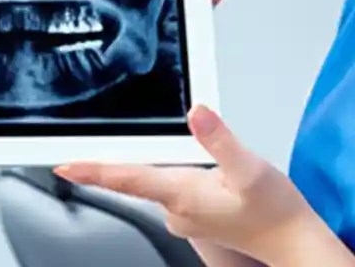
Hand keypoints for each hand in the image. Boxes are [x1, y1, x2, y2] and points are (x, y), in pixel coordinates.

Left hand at [54, 105, 322, 265]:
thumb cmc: (274, 209)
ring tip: (177, 149)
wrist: (291, 240)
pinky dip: (178, 173)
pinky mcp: (195, 216)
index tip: (63, 166)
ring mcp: (184, 216)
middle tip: (113, 141)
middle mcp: (176, 210)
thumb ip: (220, 140)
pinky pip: (174, 189)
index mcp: (183, 195)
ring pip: (160, 181)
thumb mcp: (250, 168)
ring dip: (161, 163)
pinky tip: (199, 168)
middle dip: (127, 157)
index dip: (92, 171)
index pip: (127, 179)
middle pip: (139, 176)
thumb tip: (196, 113)